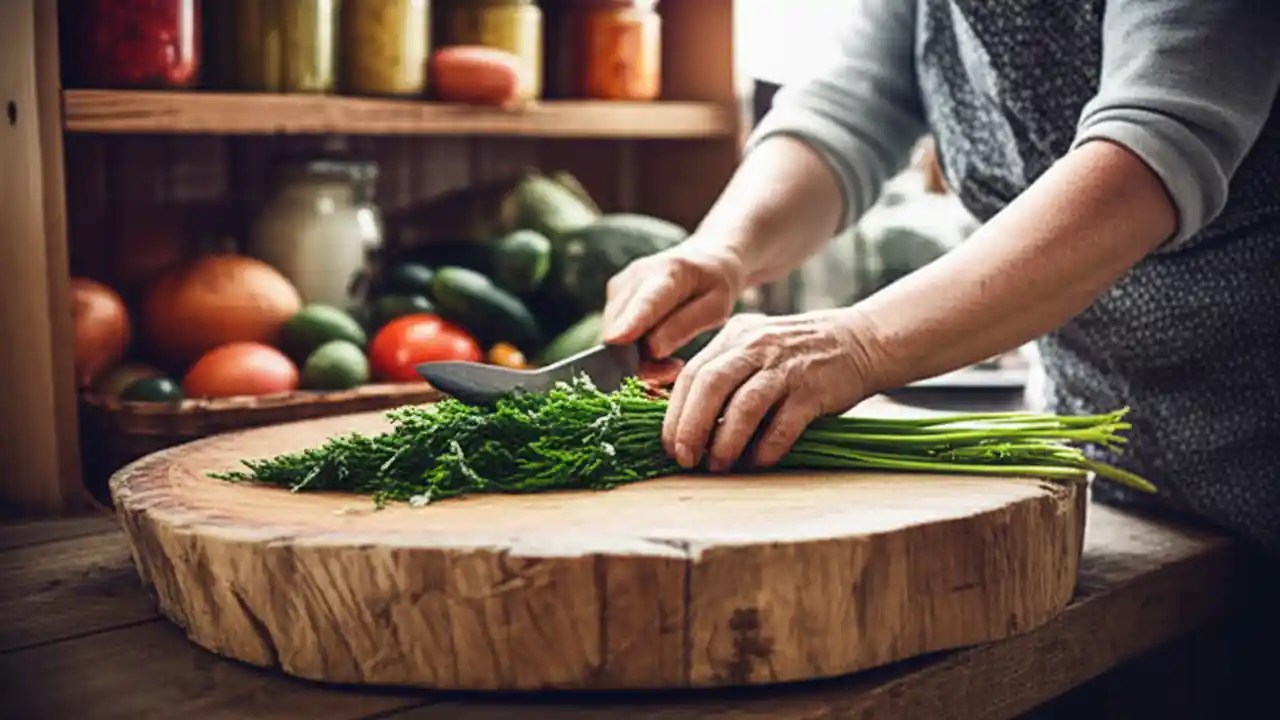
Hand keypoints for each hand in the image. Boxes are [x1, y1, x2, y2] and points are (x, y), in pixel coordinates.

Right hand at [602, 242, 746, 358]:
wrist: (704, 258)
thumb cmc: (714, 284)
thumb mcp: (717, 307)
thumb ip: (686, 326)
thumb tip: (652, 350)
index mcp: (670, 271)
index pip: (647, 301)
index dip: (630, 323)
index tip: (616, 341)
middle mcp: (636, 274)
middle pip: (622, 324)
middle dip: (639, 357)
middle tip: (673, 370)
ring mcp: (620, 284)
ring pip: (614, 332)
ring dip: (636, 355)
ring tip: (669, 359)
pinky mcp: (613, 295)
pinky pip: (615, 330)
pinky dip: (632, 345)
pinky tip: (656, 345)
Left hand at [663, 309, 881, 471]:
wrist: (860, 341)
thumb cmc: (797, 356)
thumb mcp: (755, 347)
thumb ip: (723, 373)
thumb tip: (685, 423)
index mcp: (735, 336)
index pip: (692, 374)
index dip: (675, 414)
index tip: (670, 445)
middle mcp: (756, 346)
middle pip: (710, 385)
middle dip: (691, 427)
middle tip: (686, 460)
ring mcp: (786, 366)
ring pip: (744, 405)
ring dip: (726, 442)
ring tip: (719, 465)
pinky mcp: (813, 389)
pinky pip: (783, 424)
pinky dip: (766, 448)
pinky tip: (758, 462)